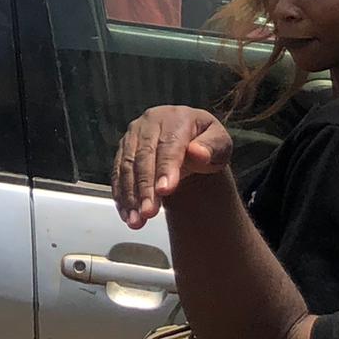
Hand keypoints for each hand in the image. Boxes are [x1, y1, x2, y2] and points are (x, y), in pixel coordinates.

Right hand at [112, 104, 233, 228]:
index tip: (165, 190)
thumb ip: (212, 147)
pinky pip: (117, 173)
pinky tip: (128, 215)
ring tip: (137, 220)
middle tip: (148, 212)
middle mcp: (150, 122)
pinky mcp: (123, 149)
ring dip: (130, 195)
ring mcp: (133, 135)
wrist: (191, 143)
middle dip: (145, 187)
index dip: (166, 168)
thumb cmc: (207, 145)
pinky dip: (121, 195)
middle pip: (144, 156)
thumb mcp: (220, 144)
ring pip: (127, 165)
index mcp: (176, 117)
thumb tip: (198, 153)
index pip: (169, 144)